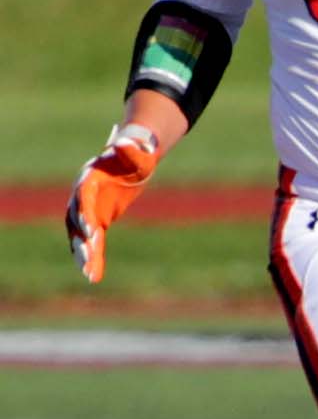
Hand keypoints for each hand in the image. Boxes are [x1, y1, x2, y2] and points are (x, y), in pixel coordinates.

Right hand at [64, 123, 160, 282]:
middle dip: (81, 240)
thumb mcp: (139, 153)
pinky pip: (92, 242)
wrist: (132, 159)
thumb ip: (133, 150)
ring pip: (81, 236)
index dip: (85, 213)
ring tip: (90, 276)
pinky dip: (93, 258)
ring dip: (84, 255)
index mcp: (90, 178)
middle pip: (77, 220)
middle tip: (87, 258)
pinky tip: (94, 277)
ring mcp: (87, 210)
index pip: (83, 197)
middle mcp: (83, 196)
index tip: (91, 230)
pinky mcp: (96, 221)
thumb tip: (126, 142)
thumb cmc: (137, 155)